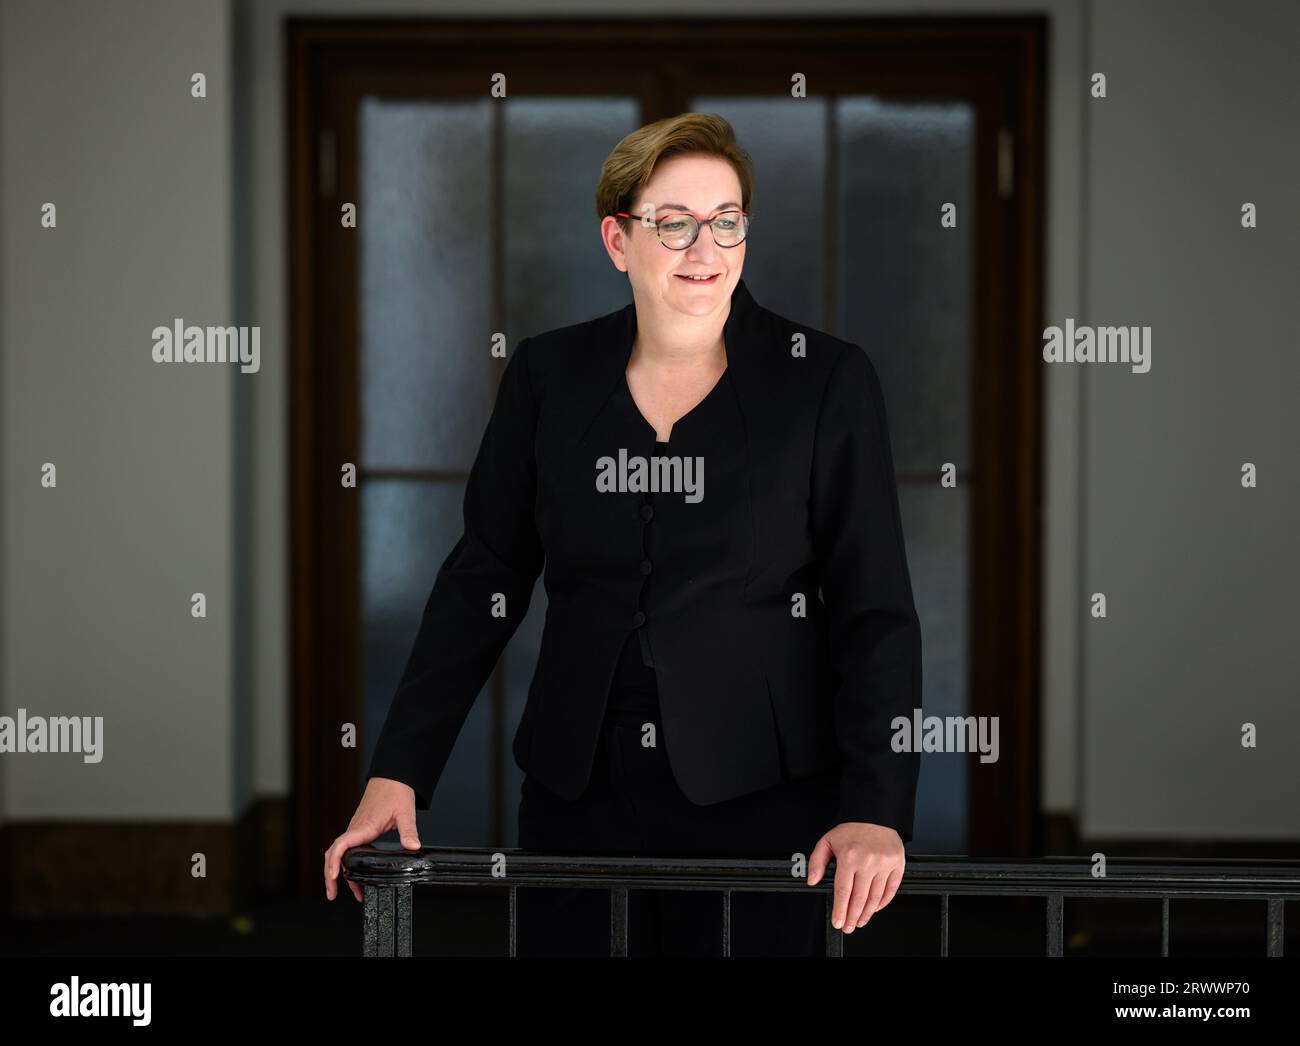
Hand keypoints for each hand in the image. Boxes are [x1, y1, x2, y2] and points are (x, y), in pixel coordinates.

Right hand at [323, 777, 421, 902]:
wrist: (393, 777)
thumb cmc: (396, 791)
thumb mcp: (406, 812)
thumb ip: (409, 831)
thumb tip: (413, 847)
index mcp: (363, 826)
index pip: (341, 846)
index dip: (334, 862)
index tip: (332, 877)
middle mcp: (355, 828)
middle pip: (334, 854)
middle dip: (330, 875)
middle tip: (333, 895)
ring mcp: (356, 829)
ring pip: (340, 852)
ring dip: (339, 871)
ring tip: (351, 892)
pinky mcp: (359, 829)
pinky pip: (347, 848)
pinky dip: (346, 862)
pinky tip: (355, 874)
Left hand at [807, 822, 904, 932]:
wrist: (874, 815)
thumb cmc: (851, 829)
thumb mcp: (827, 841)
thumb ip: (817, 861)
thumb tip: (813, 881)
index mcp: (849, 857)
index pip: (843, 891)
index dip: (840, 910)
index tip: (837, 921)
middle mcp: (867, 862)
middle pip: (859, 899)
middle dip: (853, 917)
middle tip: (848, 927)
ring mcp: (884, 864)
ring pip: (875, 898)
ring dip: (867, 914)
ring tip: (860, 921)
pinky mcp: (897, 865)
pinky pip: (891, 890)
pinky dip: (883, 902)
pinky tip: (875, 908)